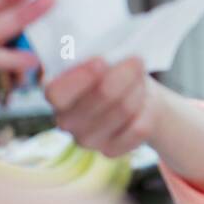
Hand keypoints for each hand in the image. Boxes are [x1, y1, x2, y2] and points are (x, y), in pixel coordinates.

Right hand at [46, 57, 163, 157]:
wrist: (133, 93)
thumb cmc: (112, 69)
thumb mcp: (103, 55)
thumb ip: (98, 54)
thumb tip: (111, 53)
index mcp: (56, 94)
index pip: (57, 93)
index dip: (79, 77)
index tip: (102, 60)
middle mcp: (65, 121)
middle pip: (97, 100)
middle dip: (122, 76)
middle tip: (137, 60)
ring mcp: (86, 139)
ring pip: (121, 111)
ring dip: (137, 89)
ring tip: (142, 76)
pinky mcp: (110, 150)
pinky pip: (137, 130)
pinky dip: (147, 110)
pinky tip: (146, 100)